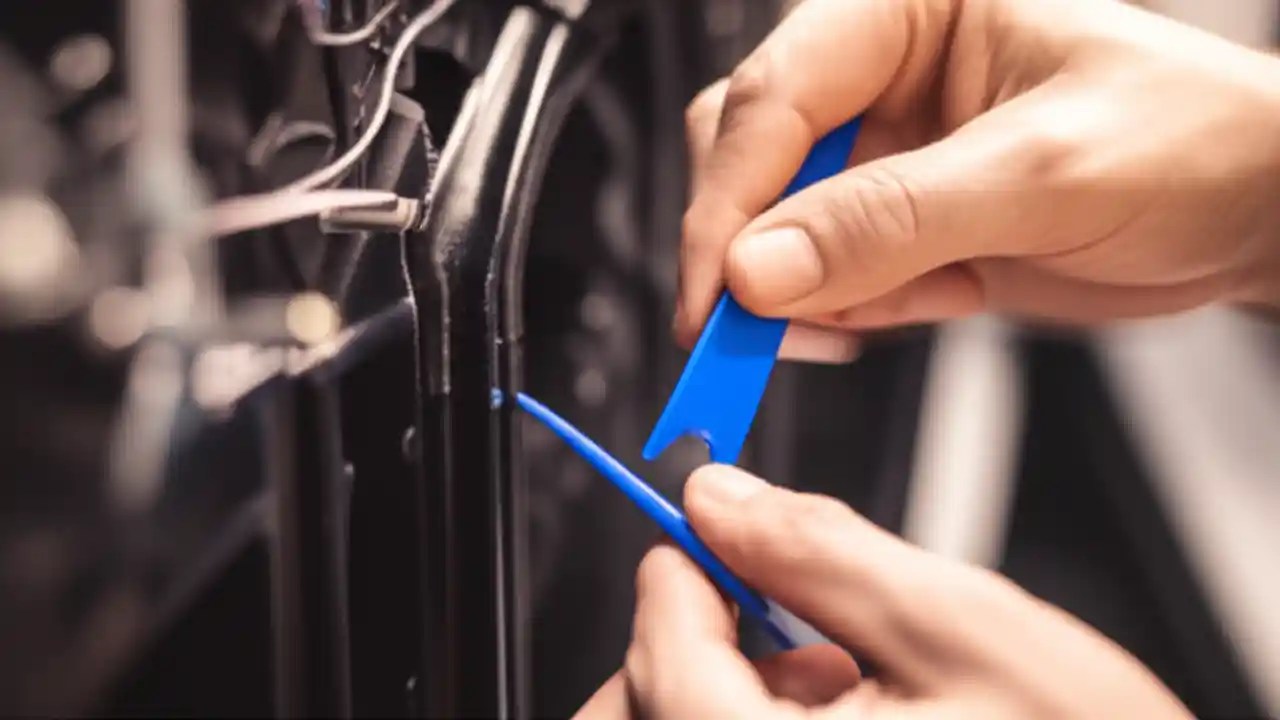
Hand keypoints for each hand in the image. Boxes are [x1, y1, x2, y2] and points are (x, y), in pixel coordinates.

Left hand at [575, 465, 1192, 718]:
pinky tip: (847, 718)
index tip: (711, 533)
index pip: (657, 653)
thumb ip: (823, 552)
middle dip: (691, 639)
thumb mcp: (965, 629)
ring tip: (842, 676)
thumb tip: (721, 496)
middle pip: (641, 704)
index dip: (681, 570)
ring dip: (723, 691)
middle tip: (778, 607)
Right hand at [678, 0, 1279, 361]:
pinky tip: (904, 314)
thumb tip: (759, 269)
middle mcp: (880, 81)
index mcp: (903, 14)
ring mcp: (886, 160)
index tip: (716, 292)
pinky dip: (842, 315)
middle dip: (746, 249)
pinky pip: (827, 278)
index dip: (728, 201)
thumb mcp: (1040, 172)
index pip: (773, 97)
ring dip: (792, 293)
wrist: (1255, 214)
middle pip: (747, 157)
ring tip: (857, 325)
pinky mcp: (900, 231)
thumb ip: (890, 221)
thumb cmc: (1189, 140)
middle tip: (747, 328)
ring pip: (773, 228)